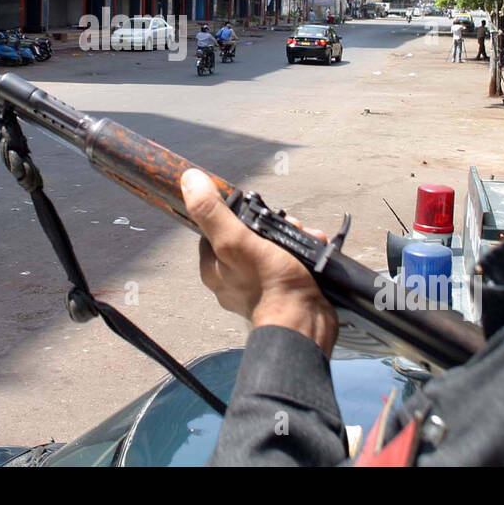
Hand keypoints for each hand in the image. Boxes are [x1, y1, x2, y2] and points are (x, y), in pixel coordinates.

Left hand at [181, 169, 337, 357]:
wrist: (305, 324)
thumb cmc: (269, 283)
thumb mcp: (236, 240)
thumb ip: (212, 212)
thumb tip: (188, 180)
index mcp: (213, 268)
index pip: (217, 228)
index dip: (238, 215)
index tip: (257, 213)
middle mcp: (231, 279)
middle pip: (248, 236)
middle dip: (272, 226)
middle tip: (288, 225)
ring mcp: (257, 287)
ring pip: (271, 248)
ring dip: (291, 236)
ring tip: (305, 236)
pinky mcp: (282, 292)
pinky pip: (288, 263)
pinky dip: (302, 253)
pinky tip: (315, 249)